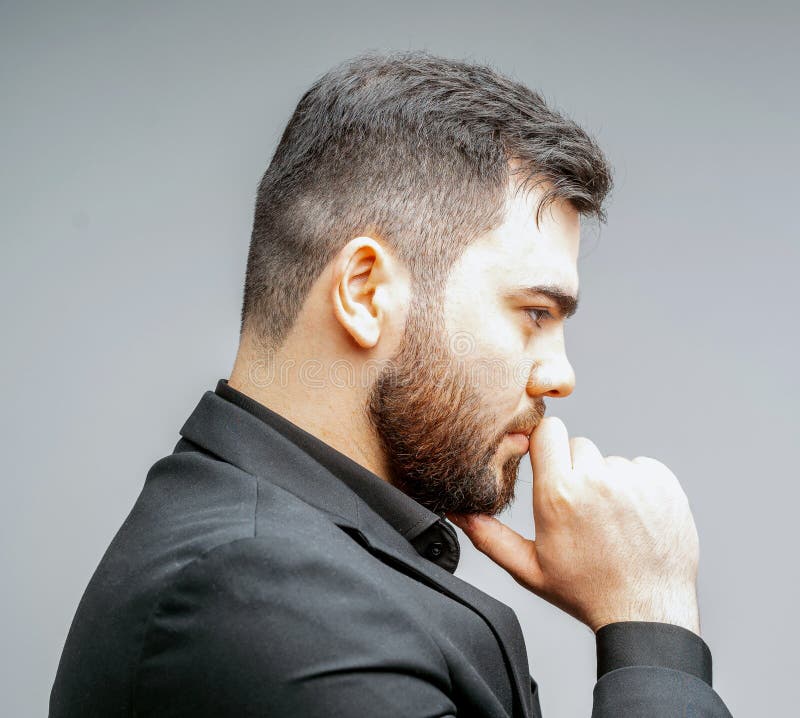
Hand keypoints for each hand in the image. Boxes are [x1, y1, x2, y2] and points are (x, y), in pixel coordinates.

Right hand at [448, 417, 700, 634]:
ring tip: (611, 520)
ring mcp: (633, 481)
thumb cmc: (586, 592)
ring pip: (610, 459)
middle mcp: (596, 480)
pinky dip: (638, 486)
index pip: (547, 430)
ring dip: (608, 480)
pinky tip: (635, 518)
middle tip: (581, 508)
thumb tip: (456, 511)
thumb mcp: (529, 568)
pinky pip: (642, 467)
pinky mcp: (664, 484)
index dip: (544, 445)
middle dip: (575, 468)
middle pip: (577, 444)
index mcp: (558, 495)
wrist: (648, 612)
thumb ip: (488, 535)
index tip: (547, 463)